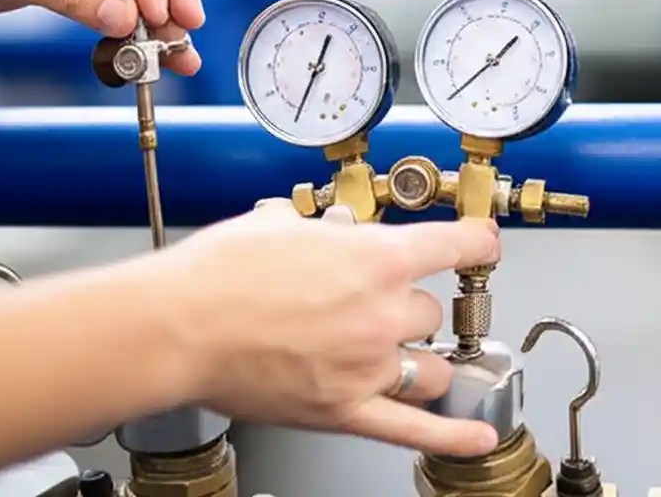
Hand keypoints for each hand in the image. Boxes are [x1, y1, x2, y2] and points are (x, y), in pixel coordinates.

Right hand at [155, 199, 501, 455]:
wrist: (178, 326)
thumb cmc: (218, 275)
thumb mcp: (279, 225)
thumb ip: (321, 229)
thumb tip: (331, 231)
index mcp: (377, 257)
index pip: (454, 245)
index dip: (474, 241)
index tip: (481, 243)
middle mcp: (384, 312)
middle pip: (432, 312)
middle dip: (406, 306)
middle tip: (373, 303)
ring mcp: (368, 366)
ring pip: (428, 365)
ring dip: (416, 357)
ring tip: (391, 352)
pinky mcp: (345, 410)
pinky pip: (413, 429)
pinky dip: (452, 435)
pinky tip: (476, 435)